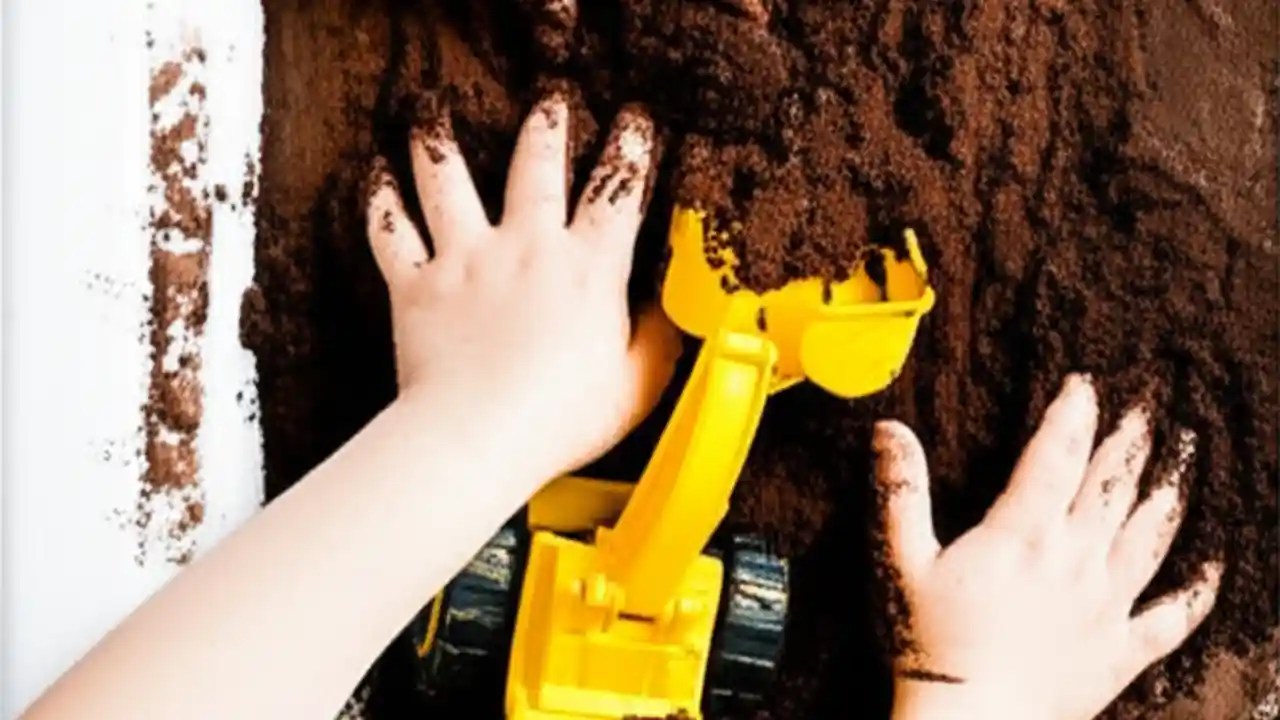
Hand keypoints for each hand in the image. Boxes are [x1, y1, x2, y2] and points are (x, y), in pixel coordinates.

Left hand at [364, 95, 680, 483]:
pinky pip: (391, 230)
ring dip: (442, 143)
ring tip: (436, 117)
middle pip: (534, 167)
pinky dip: (381, 201)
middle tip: (550, 102)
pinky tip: (377, 177)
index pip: (618, 194)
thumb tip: (667, 313)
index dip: (630, 153)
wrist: (477, 436)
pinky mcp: (417, 284)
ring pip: (449, 180)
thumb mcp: (636, 385)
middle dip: (546, 127)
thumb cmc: (559, 418)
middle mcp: (526, 248)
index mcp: (587, 269)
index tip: (633, 125)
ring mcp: (467, 259)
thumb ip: (657, 340)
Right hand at [877, 374, 1221, 719]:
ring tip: (1186, 456)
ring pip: (1149, 535)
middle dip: (1130, 441)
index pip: (1056, 455)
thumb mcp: (902, 560)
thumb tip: (889, 431)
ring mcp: (1104, 604)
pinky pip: (1170, 616)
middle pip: (1112, 485)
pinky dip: (1197, 591)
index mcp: (1023, 534)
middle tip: (1146, 407)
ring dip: (1168, 491)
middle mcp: (1074, 560)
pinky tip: (1214, 567)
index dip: (1072, 414)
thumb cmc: (931, 644)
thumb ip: (901, 493)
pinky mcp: (1119, 649)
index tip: (1083, 384)